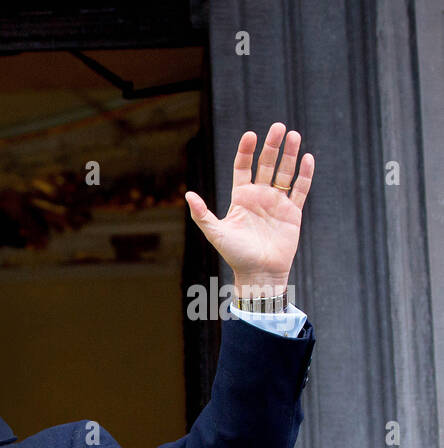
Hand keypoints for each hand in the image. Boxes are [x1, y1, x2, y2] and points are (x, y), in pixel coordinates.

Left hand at [185, 122, 313, 293]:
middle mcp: (259, 197)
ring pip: (285, 173)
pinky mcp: (292, 212)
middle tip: (279, 127)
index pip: (243, 168)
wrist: (258, 273)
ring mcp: (277, 203)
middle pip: (267, 165)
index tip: (251, 135)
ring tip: (294, 135)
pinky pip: (300, 189)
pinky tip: (307, 158)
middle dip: (272, 146)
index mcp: (240, 198)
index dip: (246, 151)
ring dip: (290, 154)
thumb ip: (202, 214)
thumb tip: (188, 195)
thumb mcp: (216, 233)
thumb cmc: (235, 255)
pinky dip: (304, 174)